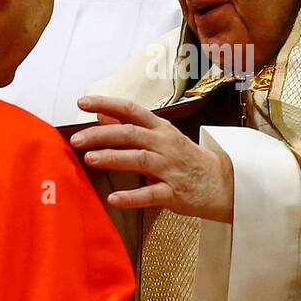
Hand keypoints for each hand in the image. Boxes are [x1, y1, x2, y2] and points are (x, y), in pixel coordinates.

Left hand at [71, 95, 234, 222]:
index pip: (132, 110)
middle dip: (101, 135)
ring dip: (114, 158)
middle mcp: (165, 145)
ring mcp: (171, 168)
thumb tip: (102, 114)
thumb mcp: (162, 138)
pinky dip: (131, 198)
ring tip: (90, 159)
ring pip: (140, 159)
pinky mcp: (175, 193)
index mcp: (161, 129)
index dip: (107, 103)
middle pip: (131, 134)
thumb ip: (132, 127)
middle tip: (76, 139)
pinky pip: (151, 194)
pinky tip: (113, 199)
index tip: (82, 101)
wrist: (224, 184)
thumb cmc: (187, 159)